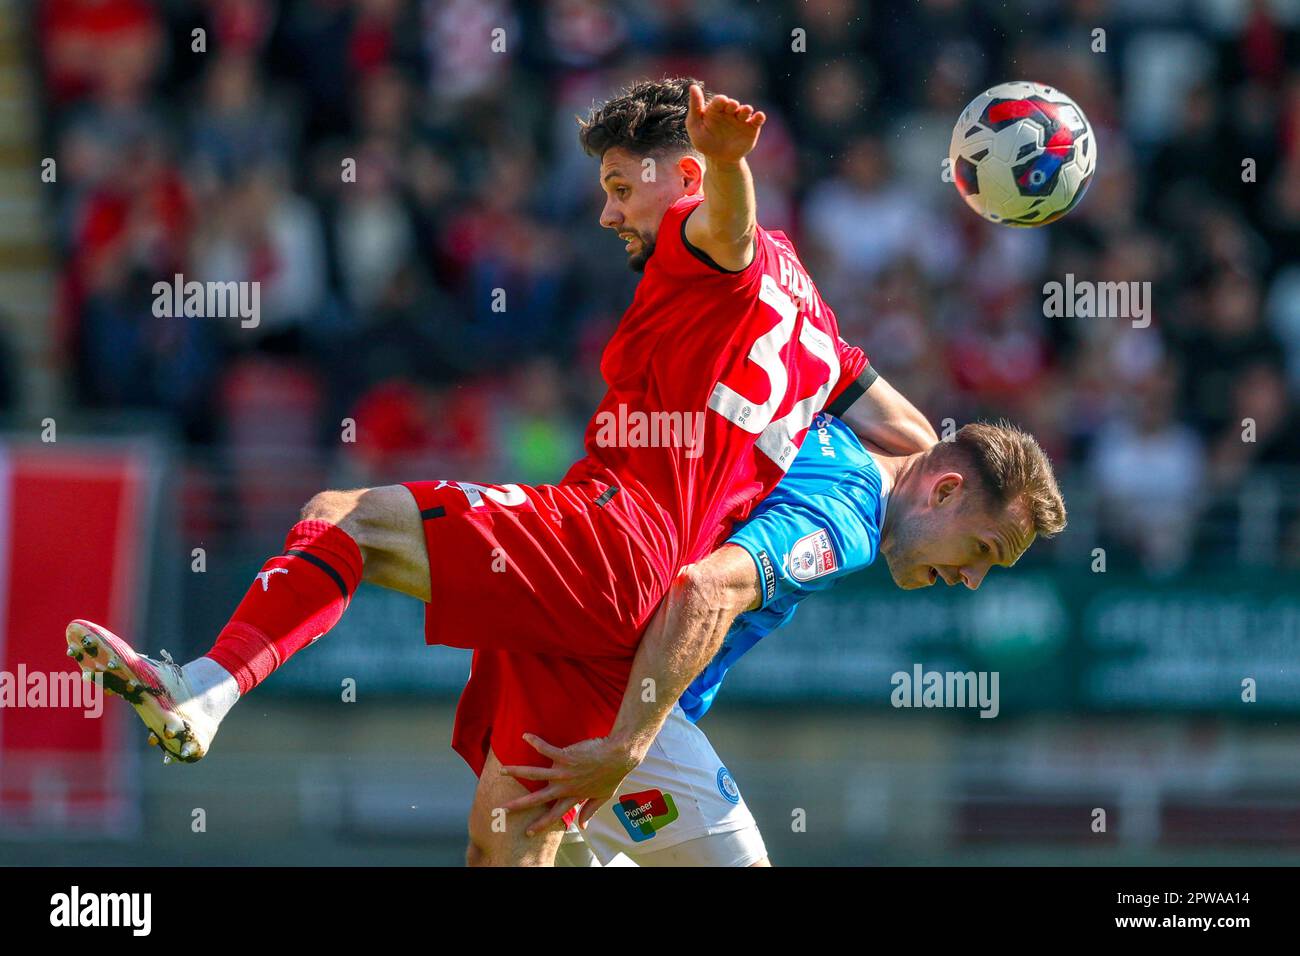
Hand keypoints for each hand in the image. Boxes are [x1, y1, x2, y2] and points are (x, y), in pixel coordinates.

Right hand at [499, 733, 645, 837]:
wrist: (619, 756)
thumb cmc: (612, 774)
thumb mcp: (603, 797)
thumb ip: (590, 810)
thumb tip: (583, 826)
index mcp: (573, 797)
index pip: (554, 814)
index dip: (541, 824)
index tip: (528, 832)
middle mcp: (565, 786)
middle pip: (538, 798)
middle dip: (519, 804)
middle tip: (503, 809)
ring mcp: (564, 772)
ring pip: (535, 773)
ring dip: (517, 771)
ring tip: (503, 770)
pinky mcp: (566, 756)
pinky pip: (546, 749)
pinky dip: (535, 742)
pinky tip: (525, 736)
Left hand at [686, 84, 765, 163]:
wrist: (720, 159)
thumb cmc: (705, 142)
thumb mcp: (695, 126)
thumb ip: (694, 107)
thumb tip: (693, 87)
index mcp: (716, 109)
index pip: (719, 101)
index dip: (721, 100)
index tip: (722, 101)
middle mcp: (730, 112)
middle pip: (733, 104)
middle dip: (733, 104)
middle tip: (732, 106)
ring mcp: (741, 119)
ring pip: (746, 110)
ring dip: (746, 109)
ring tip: (745, 111)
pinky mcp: (751, 128)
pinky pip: (757, 120)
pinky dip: (759, 117)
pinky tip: (759, 116)